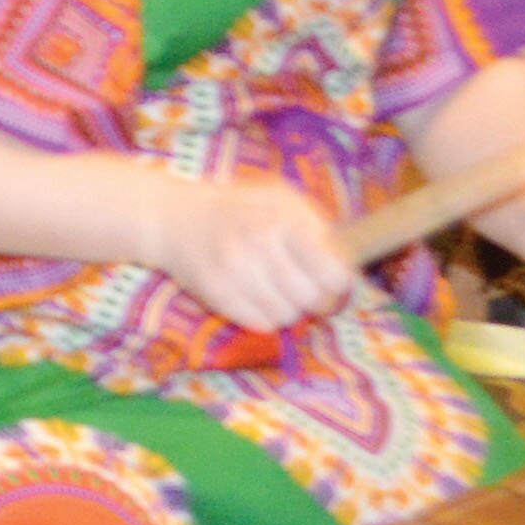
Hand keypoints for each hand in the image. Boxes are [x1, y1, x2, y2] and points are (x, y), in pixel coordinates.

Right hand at [144, 172, 354, 331]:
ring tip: (277, 288)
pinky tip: (257, 297)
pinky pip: (260, 324)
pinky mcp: (217, 295)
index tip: (333, 280)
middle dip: (315, 298)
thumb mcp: (283, 200)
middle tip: (305, 286)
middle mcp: (258, 247)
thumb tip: (348, 266)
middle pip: (312, 300)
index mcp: (283, 221)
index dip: (339, 283)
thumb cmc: (239, 207)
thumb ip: (318, 228)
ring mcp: (235, 273)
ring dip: (289, 308)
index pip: (333, 274)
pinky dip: (265, 316)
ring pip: (287, 316)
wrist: (176, 218)